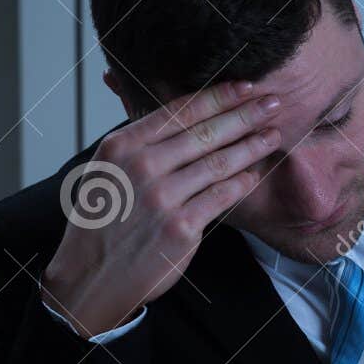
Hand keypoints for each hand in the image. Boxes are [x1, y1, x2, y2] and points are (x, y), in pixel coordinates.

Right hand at [40, 81, 281, 336]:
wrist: (90, 277)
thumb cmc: (103, 222)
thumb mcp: (107, 171)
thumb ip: (139, 144)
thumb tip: (178, 114)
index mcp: (122, 146)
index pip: (180, 111)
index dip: (219, 96)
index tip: (246, 86)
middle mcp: (141, 167)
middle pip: (205, 132)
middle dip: (245, 115)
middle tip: (274, 103)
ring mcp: (162, 198)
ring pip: (219, 163)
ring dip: (251, 147)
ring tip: (272, 136)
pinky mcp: (180, 228)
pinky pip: (221, 198)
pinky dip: (241, 184)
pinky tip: (254, 174)